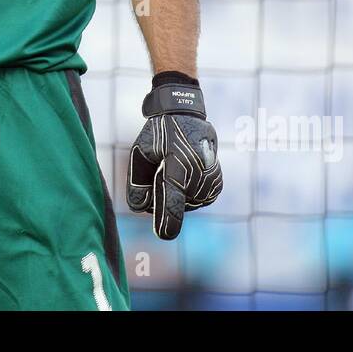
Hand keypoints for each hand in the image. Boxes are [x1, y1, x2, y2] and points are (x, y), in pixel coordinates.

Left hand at [127, 71, 223, 239]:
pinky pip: (195, 203)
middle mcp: (199, 172)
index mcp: (178, 162)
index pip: (172, 195)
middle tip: (161, 166)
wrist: (186, 116)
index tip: (164, 235)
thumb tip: (140, 209)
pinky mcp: (216, 187)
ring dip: (175, 195)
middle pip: (173, 204)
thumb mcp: (139, 151)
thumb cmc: (158, 134)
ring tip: (175, 167)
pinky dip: (186, 195)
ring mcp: (210, 180)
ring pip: (185, 206)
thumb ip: (136, 182)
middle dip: (160, 194)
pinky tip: (184, 175)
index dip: (167, 217)